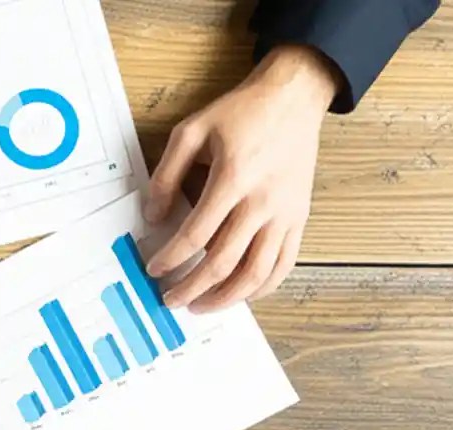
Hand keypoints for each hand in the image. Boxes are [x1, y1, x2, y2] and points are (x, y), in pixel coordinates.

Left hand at [144, 45, 338, 311]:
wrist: (293, 99)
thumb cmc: (242, 113)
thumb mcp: (192, 130)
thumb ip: (166, 174)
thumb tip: (153, 216)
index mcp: (233, 178)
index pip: (196, 234)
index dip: (171, 257)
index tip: (154, 269)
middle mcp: (262, 202)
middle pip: (223, 262)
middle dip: (191, 288)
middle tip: (170, 299)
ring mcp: (285, 214)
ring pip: (256, 274)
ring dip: (225, 298)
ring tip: (201, 306)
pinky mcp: (299, 219)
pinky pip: (283, 265)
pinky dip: (261, 288)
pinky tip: (240, 294)